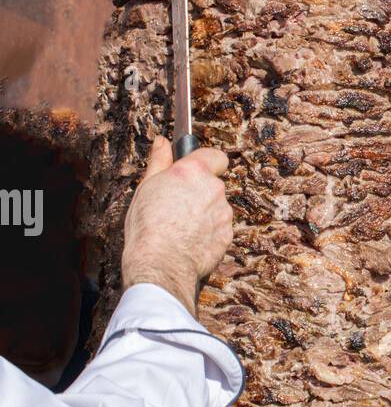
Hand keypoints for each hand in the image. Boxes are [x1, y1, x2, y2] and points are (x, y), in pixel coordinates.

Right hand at [121, 136, 232, 316]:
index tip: (195, 172)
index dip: (206, 163)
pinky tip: (190, 241)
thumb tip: (162, 142)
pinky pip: (220, 229)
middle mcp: (214, 189)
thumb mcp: (146, 187)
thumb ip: (159, 161)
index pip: (215, 155)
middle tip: (177, 206)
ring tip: (181, 228)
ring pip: (217, 208)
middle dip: (200, 192)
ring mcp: (224, 213)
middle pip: (214, 184)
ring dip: (205, 214)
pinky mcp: (228, 235)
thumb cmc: (148, 226)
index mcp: (194, 171)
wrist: (161, 264)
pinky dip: (209, 233)